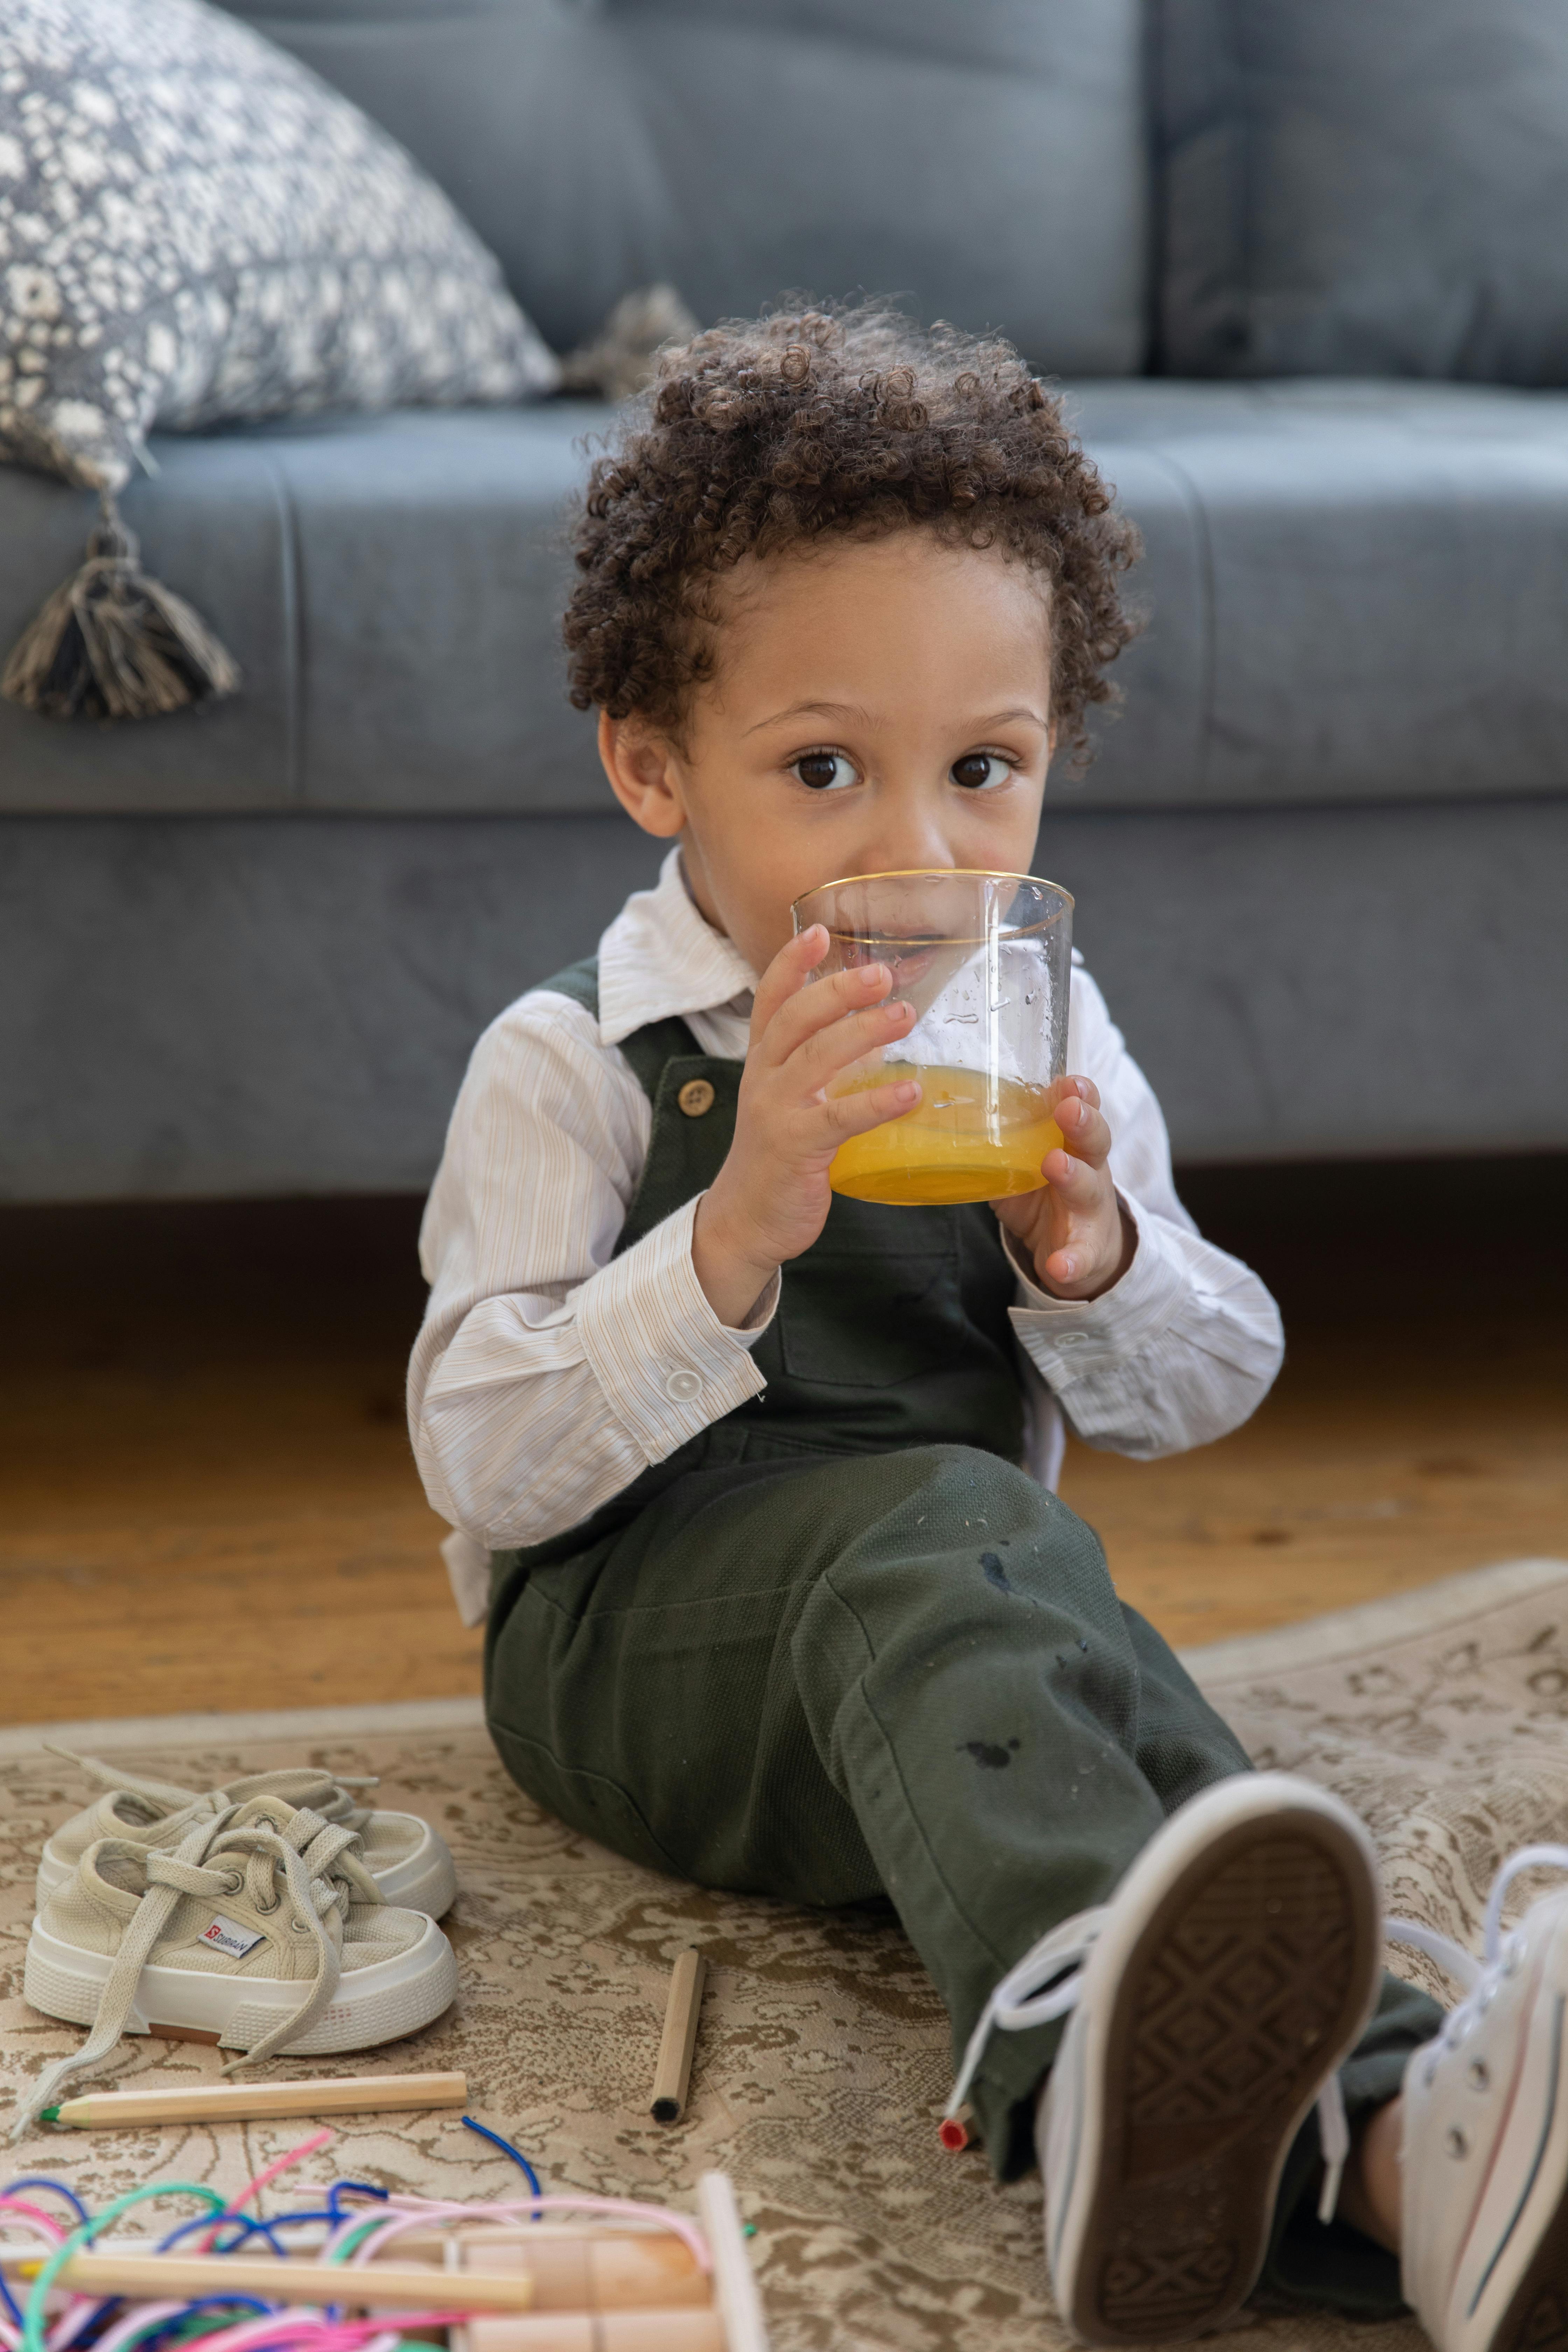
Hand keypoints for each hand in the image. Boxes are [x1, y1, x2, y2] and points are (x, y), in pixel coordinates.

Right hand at [691, 925, 920, 1325]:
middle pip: (795, 1019)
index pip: (771, 1000)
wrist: (744, 1221)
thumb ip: (823, 1066)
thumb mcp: (791, 1099)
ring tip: (905, 1015)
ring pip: (816, 1058)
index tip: (818, 929)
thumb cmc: (779, 1156)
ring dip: (863, 1032)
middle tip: (882, 972)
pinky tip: (911, 1091)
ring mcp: (775, 1112)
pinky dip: (877, 1101)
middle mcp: (764, 1079)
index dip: (792, 962)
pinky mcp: (795, 1148)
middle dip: (837, 990)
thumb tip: (876, 1031)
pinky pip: (840, 1118)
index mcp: (764, 1062)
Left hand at [991, 1075, 1133, 1300]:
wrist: (1083, 1248)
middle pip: (1093, 1141)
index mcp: (1074, 1143)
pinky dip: (1071, 1262)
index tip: (1070, 1081)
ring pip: (1088, 1189)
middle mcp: (1090, 1170)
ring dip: (1074, 1176)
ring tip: (1056, 1166)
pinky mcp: (1086, 1250)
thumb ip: (1001, 1141)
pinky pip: (1081, 1257)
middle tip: (1068, 1110)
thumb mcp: (1027, 1161)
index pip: (1082, 1110)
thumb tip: (944, 1117)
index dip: (1079, 1094)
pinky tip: (1059, 1267)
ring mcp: (1090, 1210)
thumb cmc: (1049, 1193)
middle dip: (1083, 1122)